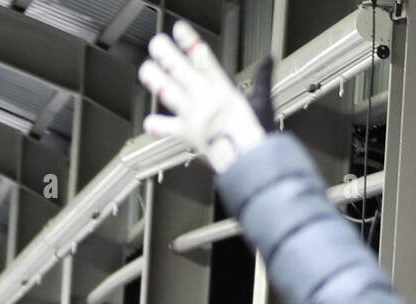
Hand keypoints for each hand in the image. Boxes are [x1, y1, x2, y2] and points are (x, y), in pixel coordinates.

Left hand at [139, 21, 266, 173]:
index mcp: (223, 90)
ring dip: (156, 80)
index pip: (204, 60)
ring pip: (170, 92)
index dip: (190, 43)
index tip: (179, 30)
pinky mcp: (189, 135)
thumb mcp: (263, 101)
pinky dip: (158, 126)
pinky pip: (169, 128)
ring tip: (147, 70)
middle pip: (181, 72)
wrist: (250, 161)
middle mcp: (206, 100)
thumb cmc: (257, 135)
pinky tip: (149, 122)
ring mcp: (195, 117)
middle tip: (157, 45)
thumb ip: (263, 78)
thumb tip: (269, 61)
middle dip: (167, 56)